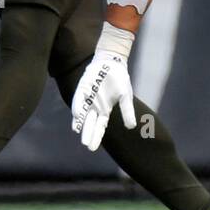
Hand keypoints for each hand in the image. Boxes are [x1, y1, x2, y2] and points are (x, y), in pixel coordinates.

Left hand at [70, 28, 136, 151]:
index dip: (96, 137)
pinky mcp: (83, 88)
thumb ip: (127, 111)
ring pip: (83, 113)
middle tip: (86, 145)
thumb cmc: (120, 79)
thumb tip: (131, 127)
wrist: (112, 62)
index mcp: (104, 111)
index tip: (92, 148)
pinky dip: (78, 107)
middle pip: (90, 123)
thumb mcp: (126, 96)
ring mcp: (88, 98)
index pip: (100, 127)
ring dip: (81, 122)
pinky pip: (79, 99)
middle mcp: (95, 107)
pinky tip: (78, 115)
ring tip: (78, 131)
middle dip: (88, 133)